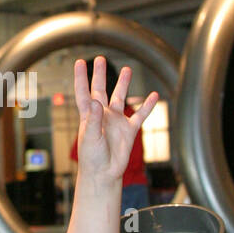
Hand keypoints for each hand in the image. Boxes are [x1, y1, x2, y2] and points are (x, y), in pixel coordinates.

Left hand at [74, 57, 157, 182]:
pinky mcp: (129, 130)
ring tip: (127, 69)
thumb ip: (93, 119)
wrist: (104, 174)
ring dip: (123, 84)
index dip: (81, 77)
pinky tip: (153, 95)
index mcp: (89, 115)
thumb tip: (96, 101)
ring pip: (120, 97)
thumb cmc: (91, 158)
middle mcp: (102, 115)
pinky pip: (140, 114)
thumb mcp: (90, 137)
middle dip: (99, 74)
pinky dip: (147, 105)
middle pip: (100, 89)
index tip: (80, 62)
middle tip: (100, 58)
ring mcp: (116, 121)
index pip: (83, 92)